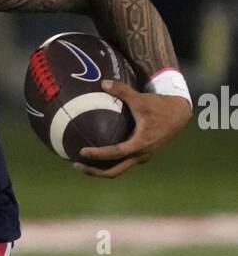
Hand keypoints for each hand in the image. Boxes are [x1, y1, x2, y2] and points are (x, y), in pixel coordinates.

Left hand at [76, 81, 191, 178]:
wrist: (179, 115)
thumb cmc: (160, 107)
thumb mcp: (141, 99)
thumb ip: (122, 91)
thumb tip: (103, 83)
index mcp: (140, 144)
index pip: (114, 154)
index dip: (97, 155)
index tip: (81, 152)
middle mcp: (140, 155)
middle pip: (113, 172)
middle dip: (94, 171)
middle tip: (76, 165)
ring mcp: (141, 157)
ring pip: (118, 170)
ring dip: (100, 170)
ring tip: (82, 164)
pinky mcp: (141, 155)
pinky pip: (122, 164)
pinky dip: (109, 163)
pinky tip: (97, 156)